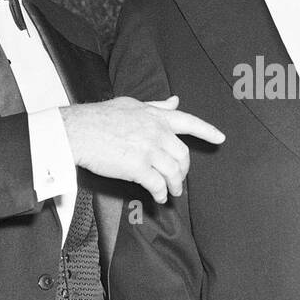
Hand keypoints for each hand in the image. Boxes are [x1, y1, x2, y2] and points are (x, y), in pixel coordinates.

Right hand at [60, 95, 223, 203]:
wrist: (78, 130)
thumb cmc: (100, 117)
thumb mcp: (132, 104)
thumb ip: (156, 105)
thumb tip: (175, 101)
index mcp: (157, 116)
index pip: (189, 122)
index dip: (207, 131)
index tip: (220, 138)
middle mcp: (157, 132)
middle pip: (183, 155)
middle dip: (184, 171)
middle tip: (179, 180)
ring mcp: (149, 150)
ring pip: (174, 172)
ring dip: (174, 185)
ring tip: (170, 192)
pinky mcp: (137, 167)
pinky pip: (157, 184)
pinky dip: (160, 194)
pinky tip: (158, 198)